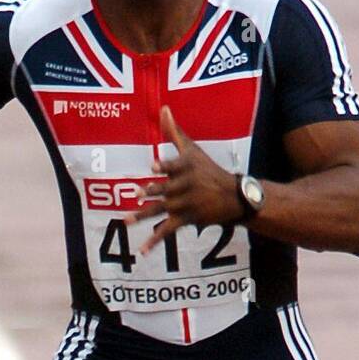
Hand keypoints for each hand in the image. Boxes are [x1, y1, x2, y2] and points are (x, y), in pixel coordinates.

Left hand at [124, 105, 245, 253]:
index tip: (154, 165)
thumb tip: (164, 108)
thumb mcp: (193, 150)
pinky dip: (154, 242)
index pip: (173, 165)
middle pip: (166, 189)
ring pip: (160, 210)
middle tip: (139, 193)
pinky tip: (142, 251)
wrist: (233, 197)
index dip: (164, 165)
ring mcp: (184, 205)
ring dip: (143, 216)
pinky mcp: (185, 219)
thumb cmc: (208, 169)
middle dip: (153, 191)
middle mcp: (184, 186)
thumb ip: (174, 131)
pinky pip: (166, 232)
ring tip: (126, 221)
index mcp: (185, 167)